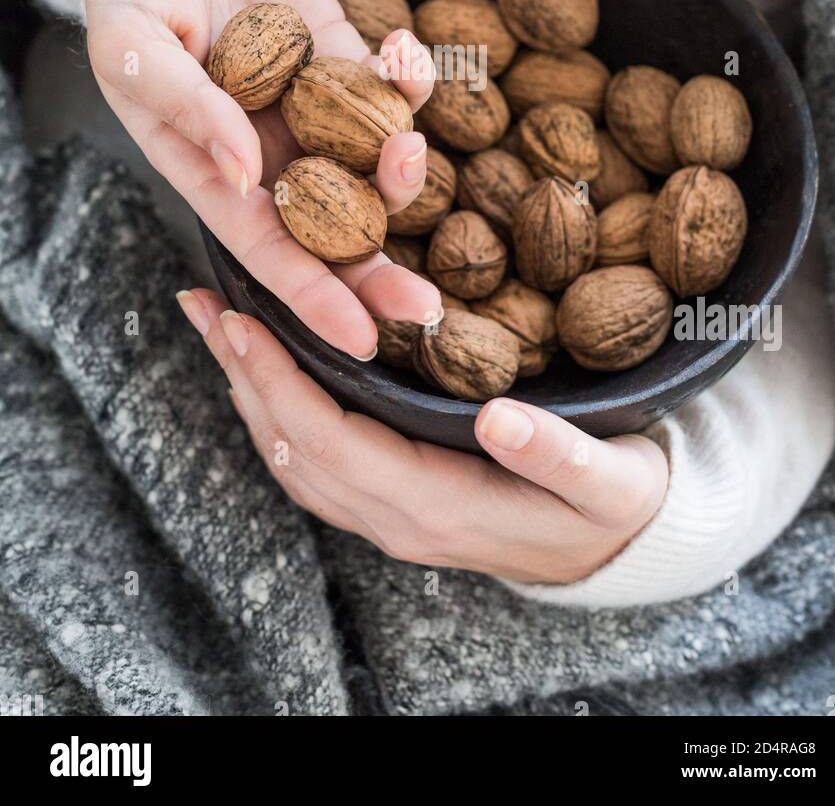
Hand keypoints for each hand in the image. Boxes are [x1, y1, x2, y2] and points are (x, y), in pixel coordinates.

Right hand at [83, 0, 438, 357]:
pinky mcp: (343, 53)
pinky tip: (406, 50)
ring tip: (410, 146)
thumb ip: (186, 107)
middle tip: (428, 307)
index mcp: (209, 166)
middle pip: (332, 227)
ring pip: (371, 161)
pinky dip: (407, 76)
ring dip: (403, 166)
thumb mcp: (132, 44)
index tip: (360, 341)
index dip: (311, 297)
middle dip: (379, 272)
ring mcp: (312, 105)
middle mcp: (268, 150)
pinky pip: (387, 83)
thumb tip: (247, 172)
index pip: (266, 247)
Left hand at [178, 290, 669, 584]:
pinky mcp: (392, 504)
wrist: (619, 549)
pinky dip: (276, 415)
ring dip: (248, 390)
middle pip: (291, 447)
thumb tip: (501, 419)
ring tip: (215, 325)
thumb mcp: (609, 480)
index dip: (281, 384)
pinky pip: (312, 464)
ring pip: (291, 458)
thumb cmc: (615, 504)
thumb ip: (558, 455)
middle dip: (241, 372)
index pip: (332, 443)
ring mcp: (388, 518)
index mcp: (438, 507)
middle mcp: (396, 520)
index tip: (242, 323)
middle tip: (200, 301)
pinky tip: (264, 375)